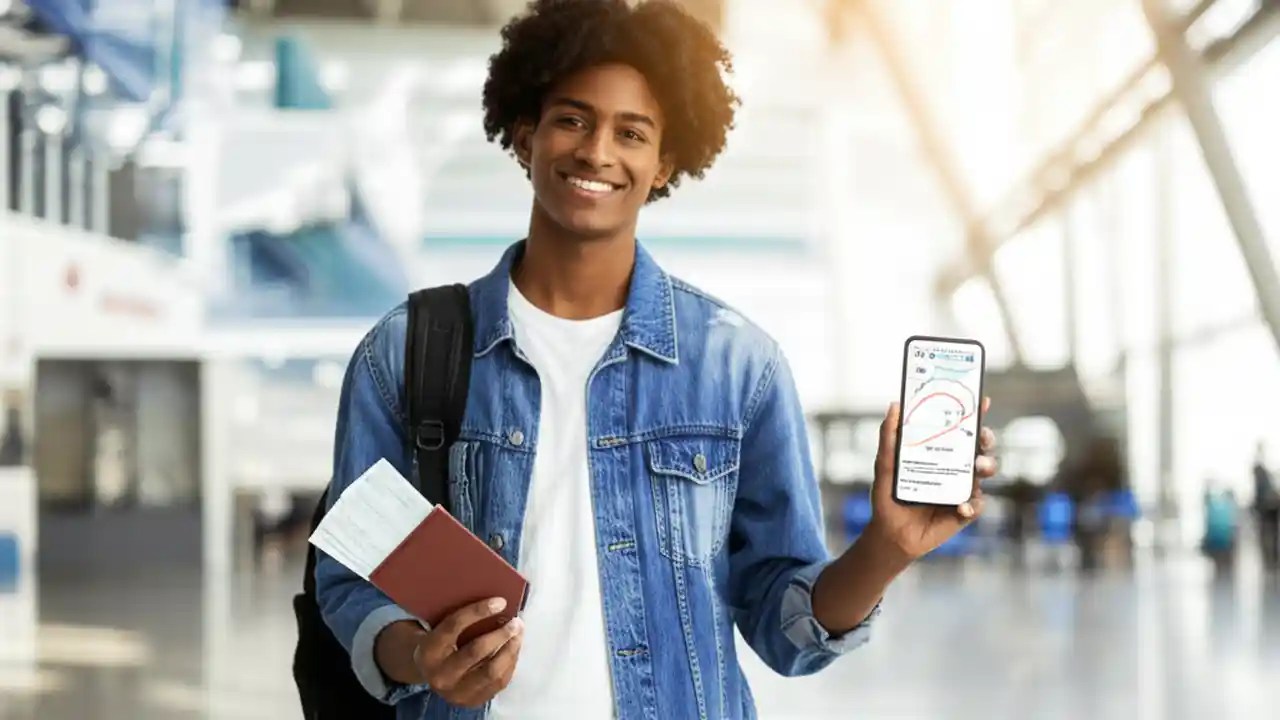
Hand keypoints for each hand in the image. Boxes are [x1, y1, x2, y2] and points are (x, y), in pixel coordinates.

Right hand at [412, 598, 523, 708]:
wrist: (432, 676)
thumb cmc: (441, 645)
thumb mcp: (439, 631)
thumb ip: (459, 620)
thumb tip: (495, 602)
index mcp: (428, 651)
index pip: (453, 626)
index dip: (478, 611)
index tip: (501, 601)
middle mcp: (440, 675)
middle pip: (476, 651)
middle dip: (500, 634)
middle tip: (515, 621)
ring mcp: (457, 692)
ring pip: (492, 670)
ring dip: (511, 649)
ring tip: (518, 634)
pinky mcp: (473, 701)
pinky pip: (499, 682)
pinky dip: (510, 663)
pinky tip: (514, 649)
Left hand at [865, 396, 997, 559]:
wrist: (890, 533)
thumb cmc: (888, 496)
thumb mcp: (885, 464)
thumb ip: (888, 437)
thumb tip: (894, 405)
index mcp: (941, 452)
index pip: (961, 430)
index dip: (975, 415)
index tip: (982, 401)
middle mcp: (956, 468)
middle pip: (981, 447)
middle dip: (987, 439)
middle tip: (982, 437)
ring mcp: (963, 489)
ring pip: (986, 472)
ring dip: (986, 466)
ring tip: (977, 467)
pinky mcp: (965, 512)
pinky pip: (977, 505)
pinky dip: (972, 504)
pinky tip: (962, 506)